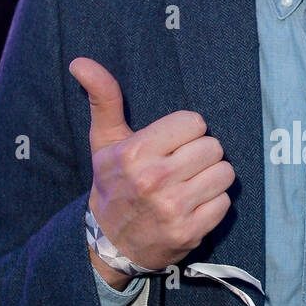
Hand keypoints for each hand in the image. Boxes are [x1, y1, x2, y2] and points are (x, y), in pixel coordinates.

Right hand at [70, 57, 234, 285]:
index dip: (186, 131)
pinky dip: (214, 203)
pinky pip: (224, 203)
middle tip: (182, 166)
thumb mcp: (104, 141)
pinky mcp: (189, 232)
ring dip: (212, 178)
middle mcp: (153, 180)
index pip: (193, 122)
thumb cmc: (112, 184)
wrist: (109, 243)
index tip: (172, 144)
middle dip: (201, 154)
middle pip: (213, 147)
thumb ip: (103, 98)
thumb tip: (81, 62)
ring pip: (224, 173)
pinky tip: (193, 205)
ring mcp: (173, 209)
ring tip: (190, 184)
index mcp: (134, 153)